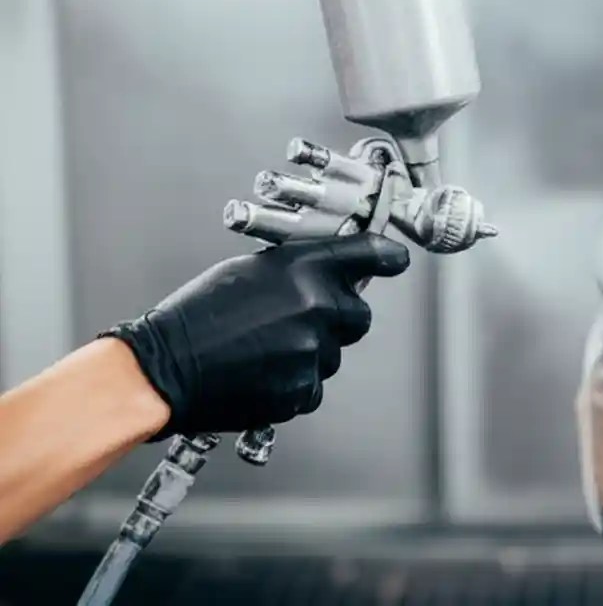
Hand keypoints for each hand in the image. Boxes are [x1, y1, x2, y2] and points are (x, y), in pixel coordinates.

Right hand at [102, 233, 409, 438]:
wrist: (163, 369)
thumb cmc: (197, 315)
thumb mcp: (249, 272)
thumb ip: (297, 272)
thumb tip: (329, 278)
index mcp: (303, 269)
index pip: (367, 255)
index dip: (386, 257)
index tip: (396, 260)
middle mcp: (317, 308)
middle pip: (358, 316)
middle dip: (338, 319)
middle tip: (299, 321)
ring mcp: (312, 353)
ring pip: (332, 354)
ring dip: (310, 353)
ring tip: (262, 350)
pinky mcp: (302, 391)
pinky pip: (313, 386)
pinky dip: (294, 383)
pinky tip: (259, 374)